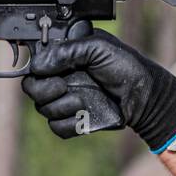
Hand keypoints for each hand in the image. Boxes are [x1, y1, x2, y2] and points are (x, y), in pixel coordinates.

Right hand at [21, 28, 175, 149]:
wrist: (144, 96)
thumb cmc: (125, 66)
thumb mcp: (97, 47)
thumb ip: (66, 51)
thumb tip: (37, 65)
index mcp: (63, 58)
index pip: (33, 64)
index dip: (35, 70)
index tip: (47, 71)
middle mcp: (60, 79)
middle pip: (31, 89)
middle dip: (44, 89)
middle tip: (63, 85)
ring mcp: (65, 101)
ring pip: (43, 109)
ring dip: (62, 106)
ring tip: (83, 100)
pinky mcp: (73, 121)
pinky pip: (56, 127)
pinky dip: (69, 124)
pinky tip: (84, 115)